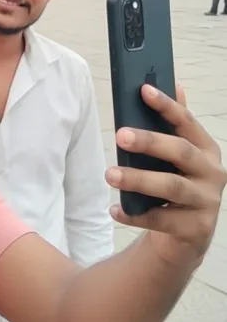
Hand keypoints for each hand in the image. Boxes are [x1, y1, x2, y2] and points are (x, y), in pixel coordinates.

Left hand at [106, 85, 226, 266]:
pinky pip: (161, 219)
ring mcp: (206, 201)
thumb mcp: (178, 156)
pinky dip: (135, 215)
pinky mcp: (196, 228)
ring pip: (171, 186)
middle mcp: (212, 172)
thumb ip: (176, 125)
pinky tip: (115, 209)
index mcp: (206, 149)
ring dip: (138, 179)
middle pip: (180, 151)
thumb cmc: (178, 185)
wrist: (187, 235)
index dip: (166, 105)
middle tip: (120, 136)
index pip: (186, 121)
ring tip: (110, 174)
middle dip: (149, 142)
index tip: (143, 90)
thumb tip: (175, 86)